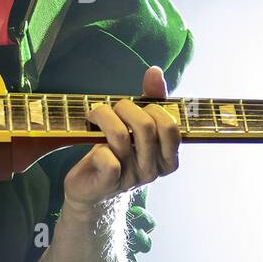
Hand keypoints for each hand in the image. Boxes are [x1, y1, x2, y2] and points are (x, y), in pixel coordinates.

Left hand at [63, 65, 181, 212]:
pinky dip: (97, 146)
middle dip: (125, 108)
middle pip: (146, 127)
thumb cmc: (116, 151)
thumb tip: (156, 72)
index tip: (137, 107)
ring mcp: (131, 178)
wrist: (91, 189)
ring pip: (122, 136)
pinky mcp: (108, 184)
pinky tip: (94, 146)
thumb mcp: (136, 125)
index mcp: (167, 158)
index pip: (171, 127)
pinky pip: (108, 160)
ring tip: (95, 116)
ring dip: (104, 117)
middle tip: (112, 109)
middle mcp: (153, 170)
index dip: (152, 109)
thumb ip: (151, 100)